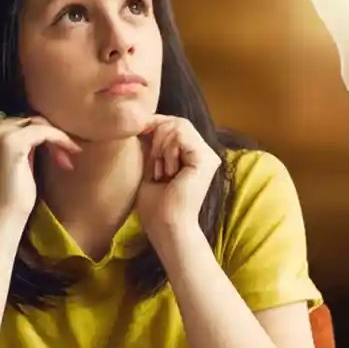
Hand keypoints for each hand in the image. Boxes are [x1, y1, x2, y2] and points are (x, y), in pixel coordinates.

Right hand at [0, 114, 80, 221]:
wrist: (4, 213)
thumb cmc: (13, 189)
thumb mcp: (19, 155)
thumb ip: (26, 138)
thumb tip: (47, 124)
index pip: (23, 121)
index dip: (44, 134)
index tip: (58, 154)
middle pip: (31, 121)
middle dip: (52, 138)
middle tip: (64, 159)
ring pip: (40, 125)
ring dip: (57, 141)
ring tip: (65, 161)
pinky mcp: (12, 142)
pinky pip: (44, 132)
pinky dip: (59, 140)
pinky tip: (68, 154)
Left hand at [136, 115, 220, 237]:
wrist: (165, 227)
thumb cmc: (156, 205)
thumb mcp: (151, 166)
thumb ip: (154, 144)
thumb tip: (145, 120)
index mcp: (193, 155)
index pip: (175, 124)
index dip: (154, 124)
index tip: (140, 137)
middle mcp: (204, 153)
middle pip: (177, 121)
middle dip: (157, 137)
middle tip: (154, 166)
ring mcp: (208, 155)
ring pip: (178, 125)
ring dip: (161, 146)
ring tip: (161, 171)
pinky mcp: (206, 159)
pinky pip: (180, 135)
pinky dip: (167, 151)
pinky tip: (168, 171)